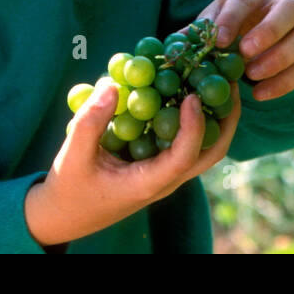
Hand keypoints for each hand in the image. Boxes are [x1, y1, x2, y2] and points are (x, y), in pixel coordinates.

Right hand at [24, 79, 241, 246]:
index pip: (184, 156)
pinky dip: (193, 117)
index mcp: (148, 183)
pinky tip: (185, 89)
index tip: (191, 95)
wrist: (64, 215)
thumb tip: (112, 84)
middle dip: (225, 118)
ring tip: (214, 78)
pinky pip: (185, 141)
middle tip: (229, 81)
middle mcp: (165, 181)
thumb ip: (90, 120)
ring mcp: (165, 174)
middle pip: (211, 152)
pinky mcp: (159, 165)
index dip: (194, 126)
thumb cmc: (69, 189)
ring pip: (204, 148)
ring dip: (215, 115)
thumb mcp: (72, 154)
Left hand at [188, 0, 293, 102]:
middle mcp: (286, 1)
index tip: (219, 41)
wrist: (262, 32)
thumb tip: (173, 45)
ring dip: (279, 59)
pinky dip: (286, 83)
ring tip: (251, 76)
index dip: (234, 17)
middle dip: (267, 32)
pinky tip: (260, 94)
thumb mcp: (214, 21)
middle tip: (244, 54)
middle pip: (288, 10)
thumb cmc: (231, 24)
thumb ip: (198, 32)